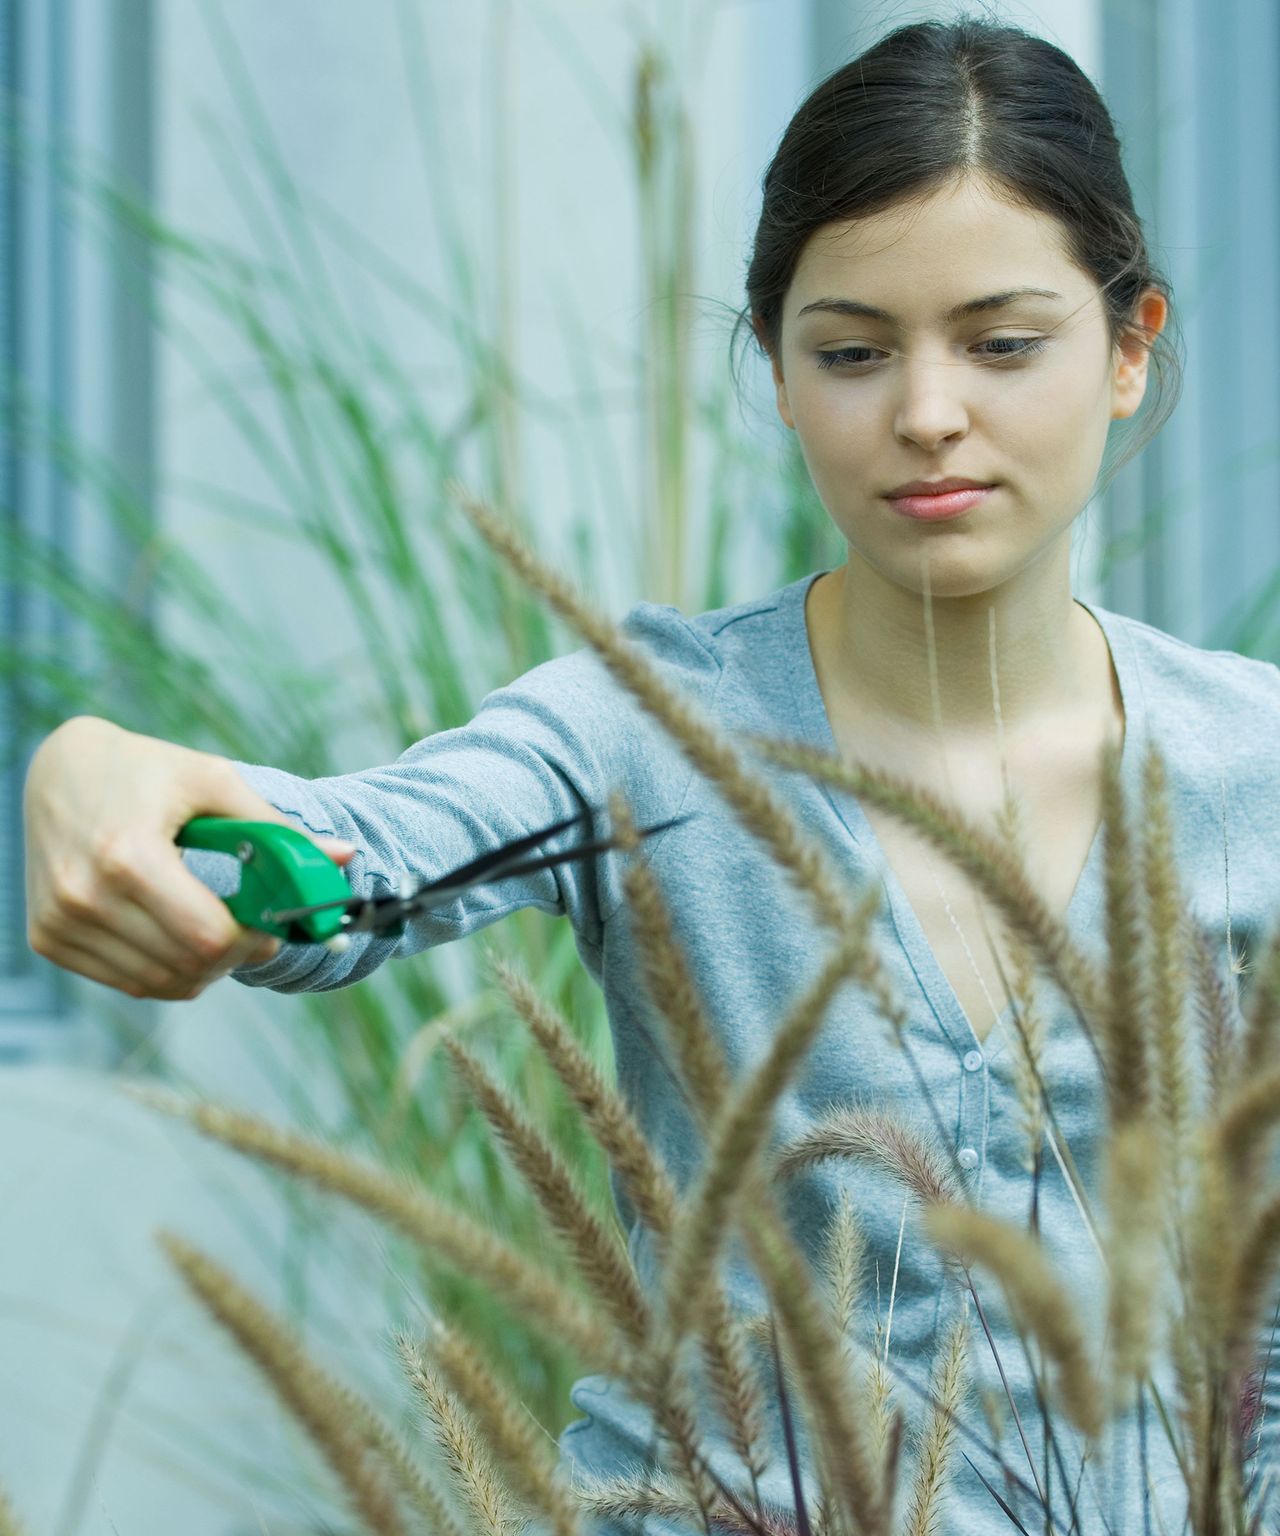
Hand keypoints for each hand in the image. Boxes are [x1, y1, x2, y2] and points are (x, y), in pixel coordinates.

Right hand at [24, 716, 356, 999]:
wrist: (60, 769)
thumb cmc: (146, 770)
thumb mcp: (214, 784)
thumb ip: (275, 828)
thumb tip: (344, 856)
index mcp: (126, 854)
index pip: (206, 935)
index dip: (252, 940)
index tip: (271, 925)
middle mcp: (84, 894)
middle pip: (187, 965)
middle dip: (233, 954)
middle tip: (249, 927)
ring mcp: (61, 921)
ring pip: (159, 983)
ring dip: (201, 967)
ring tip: (211, 923)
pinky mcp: (48, 938)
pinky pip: (127, 981)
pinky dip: (165, 969)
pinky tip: (174, 931)